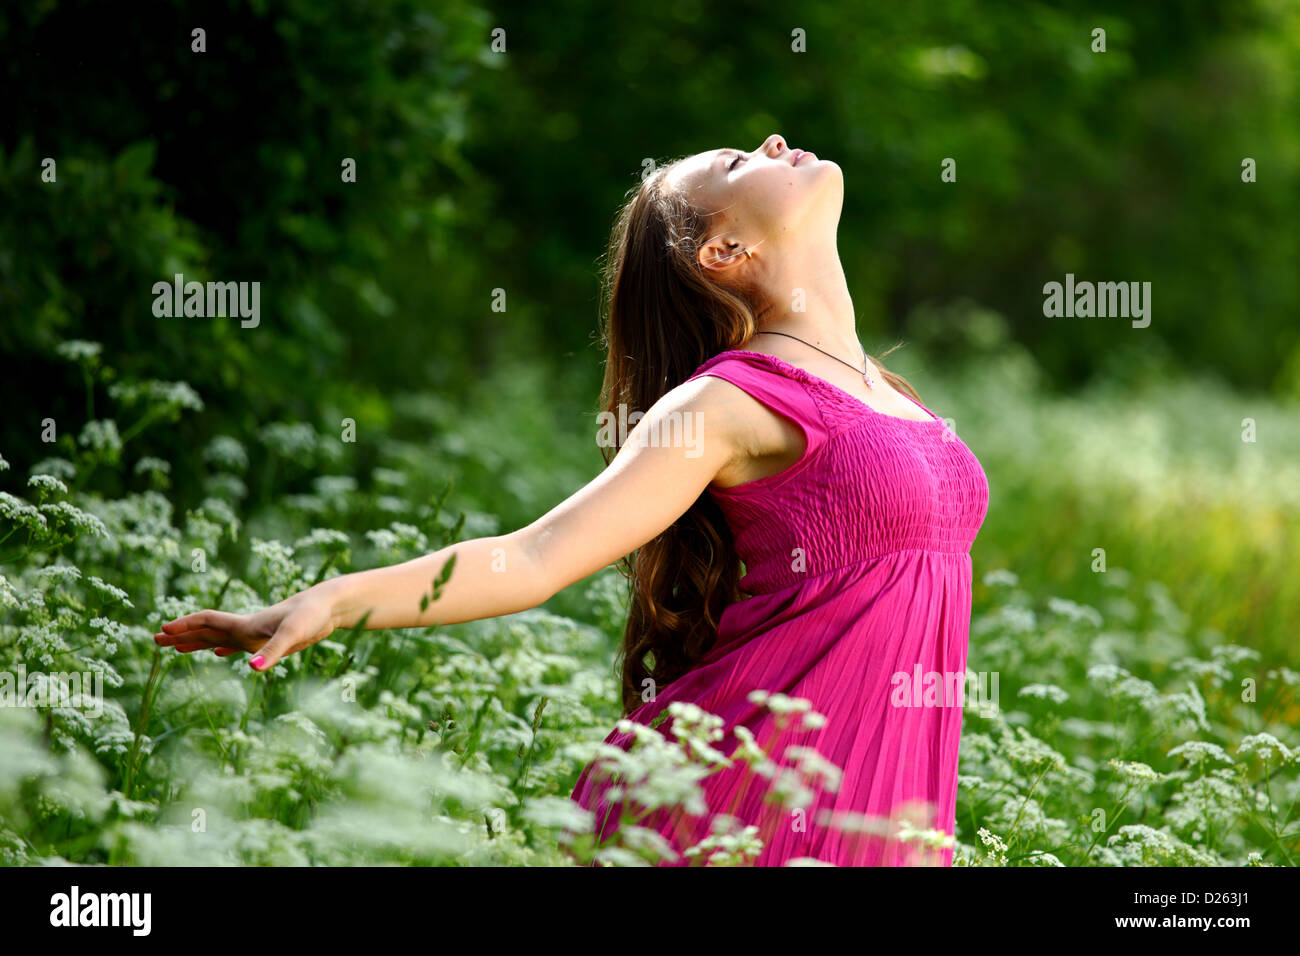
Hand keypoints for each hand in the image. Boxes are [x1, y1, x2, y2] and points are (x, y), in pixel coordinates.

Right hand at [154, 586, 337, 671]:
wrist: (330, 607)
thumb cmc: (312, 616)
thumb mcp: (292, 635)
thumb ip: (272, 652)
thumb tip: (253, 669)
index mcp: (246, 625)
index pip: (207, 621)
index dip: (185, 626)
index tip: (163, 631)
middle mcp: (247, 629)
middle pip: (205, 631)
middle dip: (181, 636)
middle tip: (155, 640)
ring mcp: (256, 634)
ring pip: (218, 638)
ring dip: (197, 642)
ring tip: (176, 648)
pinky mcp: (268, 640)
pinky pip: (238, 645)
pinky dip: (225, 648)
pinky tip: (220, 652)